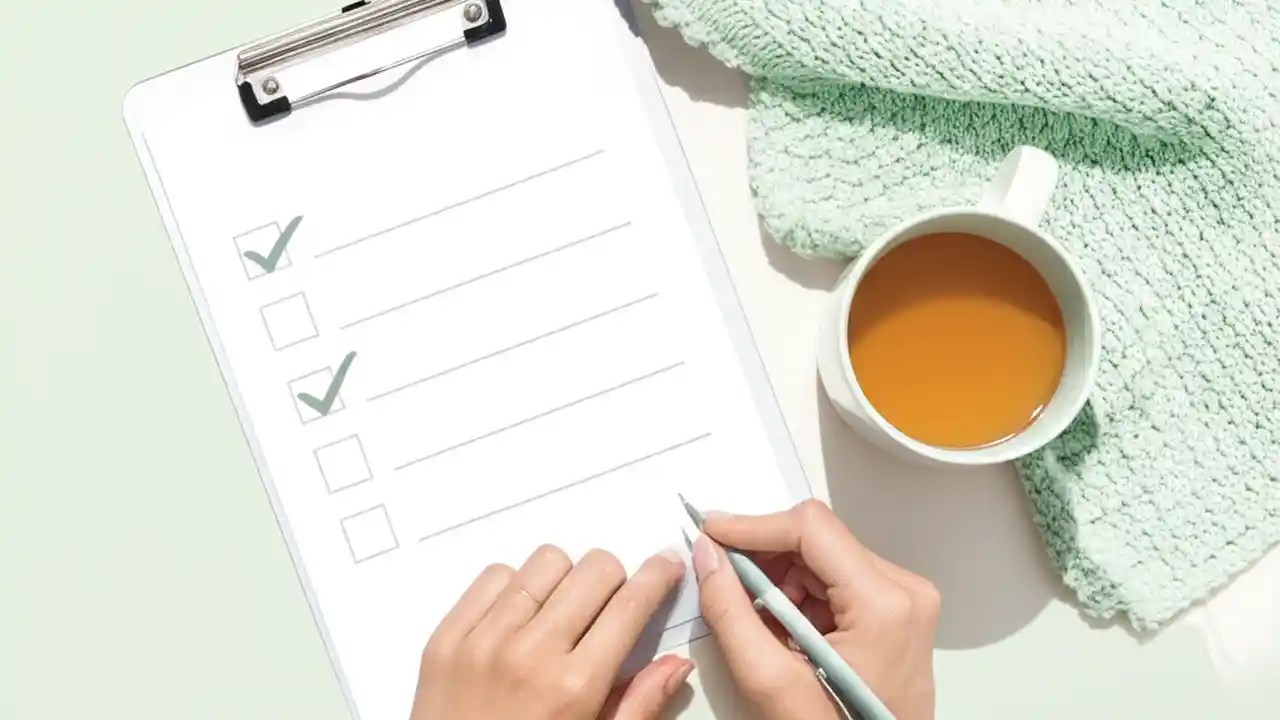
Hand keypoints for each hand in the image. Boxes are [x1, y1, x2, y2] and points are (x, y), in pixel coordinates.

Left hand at [410, 545, 690, 719]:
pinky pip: (493, 576)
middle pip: (594, 570)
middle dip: (613, 579)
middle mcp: (530, 653)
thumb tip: (679, 663)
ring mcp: (483, 640)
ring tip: (560, 610)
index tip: (666, 565)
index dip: (658, 576)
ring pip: (545, 562)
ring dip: (563, 579)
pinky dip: (513, 587)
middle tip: (609, 602)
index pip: (630, 605)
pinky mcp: (447, 636)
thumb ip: (639, 705)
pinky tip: (518, 617)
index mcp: (574, 687)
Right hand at [693, 500, 938, 719]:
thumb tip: (707, 555)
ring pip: (824, 557)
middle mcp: (906, 590)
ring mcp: (906, 599)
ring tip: (759, 623)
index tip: (711, 533)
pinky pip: (838, 580)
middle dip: (765, 558)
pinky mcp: (898, 611)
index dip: (754, 526)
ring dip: (781, 579)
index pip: (811, 528)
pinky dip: (801, 596)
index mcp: (884, 604)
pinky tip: (785, 630)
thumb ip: (731, 612)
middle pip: (818, 540)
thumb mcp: (770, 682)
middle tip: (725, 584)